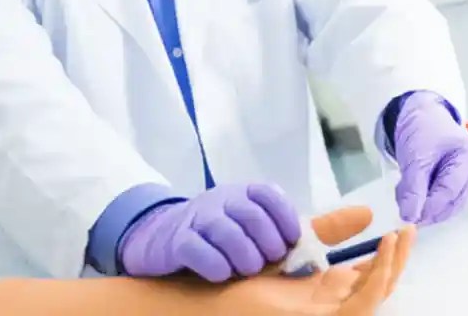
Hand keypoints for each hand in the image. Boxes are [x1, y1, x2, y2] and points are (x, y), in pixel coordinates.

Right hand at [120, 183, 301, 281]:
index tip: (292, 240)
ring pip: (226, 231)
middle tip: (271, 260)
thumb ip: (270, 227)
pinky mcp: (177, 240)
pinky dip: (213, 263)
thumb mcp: (243, 221)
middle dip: (268, 240)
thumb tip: (306, 248)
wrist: (161, 233)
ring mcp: (198, 218)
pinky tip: (222, 274)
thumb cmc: (215, 232)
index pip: (268, 194)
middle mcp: (220, 200)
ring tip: (249, 270)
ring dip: (244, 254)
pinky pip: (196, 249)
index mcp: (242, 193)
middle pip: (251, 214)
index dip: (285, 216)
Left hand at [232, 206, 415, 315]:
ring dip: (394, 265)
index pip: (372, 278)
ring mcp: (327, 315)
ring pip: (377, 296)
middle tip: (410, 228)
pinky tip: (381, 252)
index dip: (391, 255)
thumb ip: (330, 230)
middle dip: (400, 259)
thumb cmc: (249, 271)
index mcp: (330, 293)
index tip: (400, 228)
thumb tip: (366, 213)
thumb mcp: (298, 243)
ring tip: (400, 235)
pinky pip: (362, 305)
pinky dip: (377, 278)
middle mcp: (332, 306)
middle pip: (380, 287)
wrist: (213, 288)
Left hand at [392, 92, 467, 224]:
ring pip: (451, 204)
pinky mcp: (465, 182)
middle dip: (428, 209)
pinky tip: (417, 190)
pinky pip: (449, 200)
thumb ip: (412, 188)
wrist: (424, 117)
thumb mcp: (414, 157)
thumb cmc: (423, 130)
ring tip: (407, 193)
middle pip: (454, 200)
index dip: (430, 207)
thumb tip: (410, 217)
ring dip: (428, 206)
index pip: (450, 190)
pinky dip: (431, 200)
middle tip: (404, 207)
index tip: (409, 216)